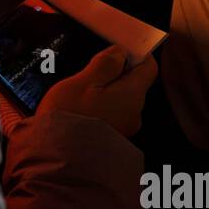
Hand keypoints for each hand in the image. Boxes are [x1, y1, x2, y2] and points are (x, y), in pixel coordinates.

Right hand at [37, 44, 157, 136]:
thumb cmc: (70, 114)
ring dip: (108, 92)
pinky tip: (82, 109)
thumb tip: (121, 52)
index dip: (138, 54)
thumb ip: (105, 65)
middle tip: (92, 69)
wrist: (58, 159)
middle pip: (135, 85)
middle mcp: (136, 113)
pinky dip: (102, 108)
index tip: (119, 49)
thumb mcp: (83, 82)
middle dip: (118, 74)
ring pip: (122, 101)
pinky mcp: (113, 140)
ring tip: (83, 91)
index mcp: (133, 95)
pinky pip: (113, 115)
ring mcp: (126, 129)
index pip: (149, 68)